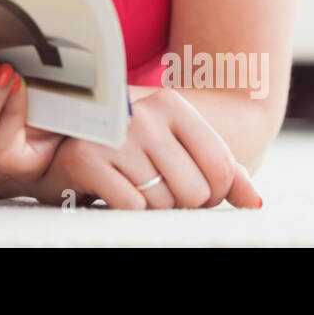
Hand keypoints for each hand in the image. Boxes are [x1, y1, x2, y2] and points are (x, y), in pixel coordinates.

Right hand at [26, 88, 262, 209]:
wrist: (58, 149)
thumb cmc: (128, 154)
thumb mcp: (176, 151)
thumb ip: (221, 172)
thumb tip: (255, 204)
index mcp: (172, 104)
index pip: (221, 168)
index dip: (213, 195)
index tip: (189, 190)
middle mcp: (144, 113)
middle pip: (195, 191)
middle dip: (179, 203)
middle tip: (152, 190)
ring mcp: (114, 134)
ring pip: (163, 202)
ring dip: (149, 207)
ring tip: (128, 187)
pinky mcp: (87, 159)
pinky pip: (132, 208)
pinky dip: (125, 210)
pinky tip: (110, 192)